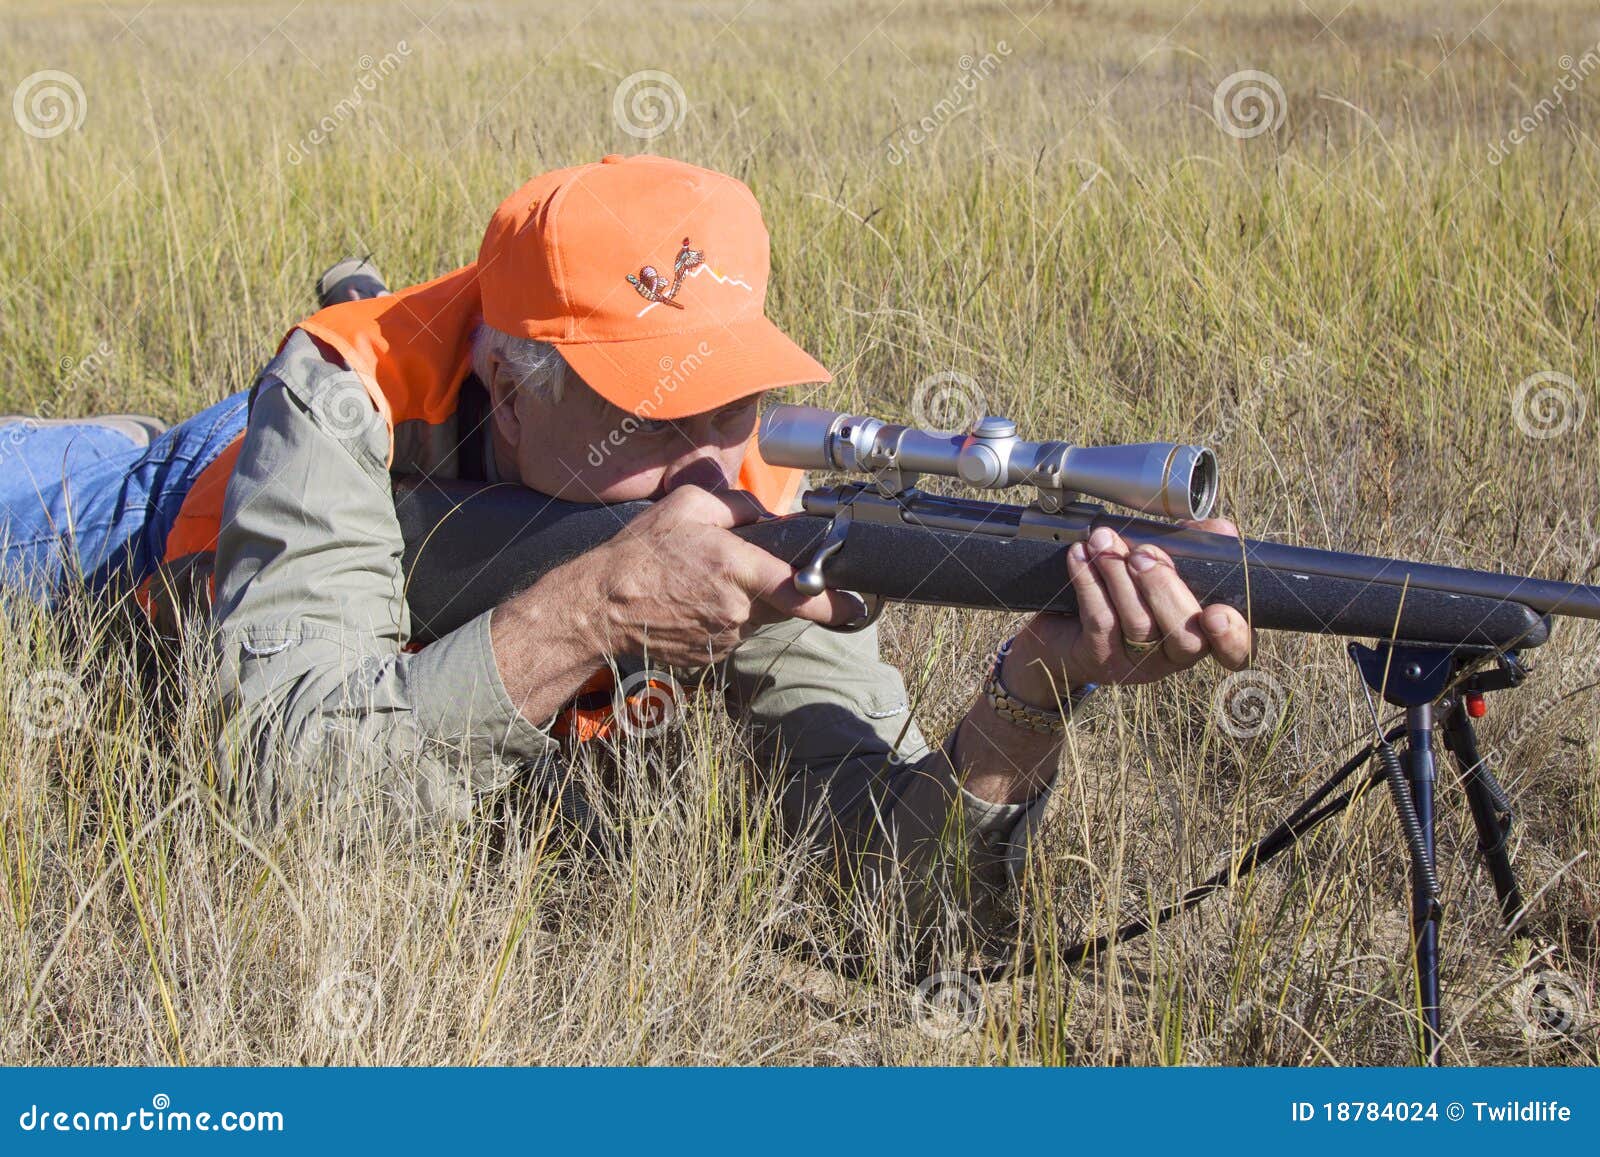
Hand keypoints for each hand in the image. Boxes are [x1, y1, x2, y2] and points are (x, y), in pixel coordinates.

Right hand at [563, 484, 855, 668]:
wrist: (600, 606)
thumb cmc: (641, 554)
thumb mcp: (688, 506)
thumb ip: (739, 506)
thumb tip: (768, 517)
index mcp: (737, 568)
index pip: (802, 592)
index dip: (835, 603)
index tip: (857, 605)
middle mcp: (737, 609)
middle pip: (783, 602)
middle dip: (778, 587)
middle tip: (742, 571)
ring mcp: (725, 637)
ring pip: (758, 618)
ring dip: (746, 602)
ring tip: (703, 584)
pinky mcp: (712, 657)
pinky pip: (734, 633)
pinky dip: (723, 619)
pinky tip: (692, 604)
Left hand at [1002, 519, 1254, 703]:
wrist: (1068, 623)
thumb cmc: (1130, 589)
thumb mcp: (1165, 564)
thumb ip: (1197, 546)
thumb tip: (1221, 530)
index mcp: (1205, 633)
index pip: (1235, 651)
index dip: (1232, 637)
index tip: (1217, 613)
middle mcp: (1176, 655)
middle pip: (1185, 638)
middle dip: (1164, 588)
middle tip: (1143, 554)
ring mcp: (1138, 662)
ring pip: (1138, 624)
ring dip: (1118, 574)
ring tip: (1103, 541)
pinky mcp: (1100, 658)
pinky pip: (1100, 620)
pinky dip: (1089, 581)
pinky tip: (1080, 555)